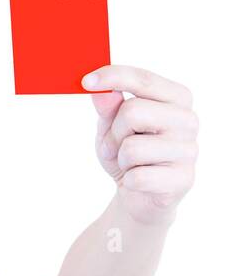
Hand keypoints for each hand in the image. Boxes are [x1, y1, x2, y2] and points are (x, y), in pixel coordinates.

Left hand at [80, 65, 198, 223]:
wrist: (139, 198)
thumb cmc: (128, 156)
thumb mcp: (112, 128)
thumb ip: (108, 108)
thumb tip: (100, 92)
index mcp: (177, 98)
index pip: (144, 79)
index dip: (113, 77)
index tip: (86, 82)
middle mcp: (188, 120)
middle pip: (133, 112)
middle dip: (113, 133)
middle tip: (114, 147)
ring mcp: (189, 150)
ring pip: (132, 147)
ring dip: (120, 159)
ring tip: (130, 165)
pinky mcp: (182, 180)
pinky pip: (138, 176)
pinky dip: (128, 181)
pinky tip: (138, 182)